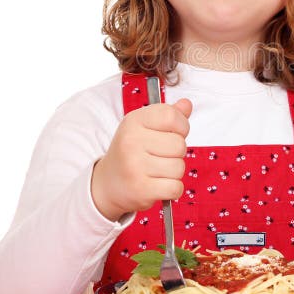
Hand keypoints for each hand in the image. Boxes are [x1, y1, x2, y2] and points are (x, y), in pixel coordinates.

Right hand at [91, 98, 192, 220]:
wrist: (107, 184)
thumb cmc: (131, 152)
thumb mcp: (144, 127)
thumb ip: (168, 115)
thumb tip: (187, 104)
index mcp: (134, 121)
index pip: (171, 116)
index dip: (181, 126)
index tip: (172, 133)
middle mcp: (131, 141)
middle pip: (179, 145)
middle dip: (177, 153)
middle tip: (159, 156)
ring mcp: (134, 166)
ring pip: (179, 167)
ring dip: (174, 173)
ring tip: (156, 171)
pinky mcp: (140, 189)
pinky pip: (175, 188)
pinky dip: (172, 189)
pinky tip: (158, 185)